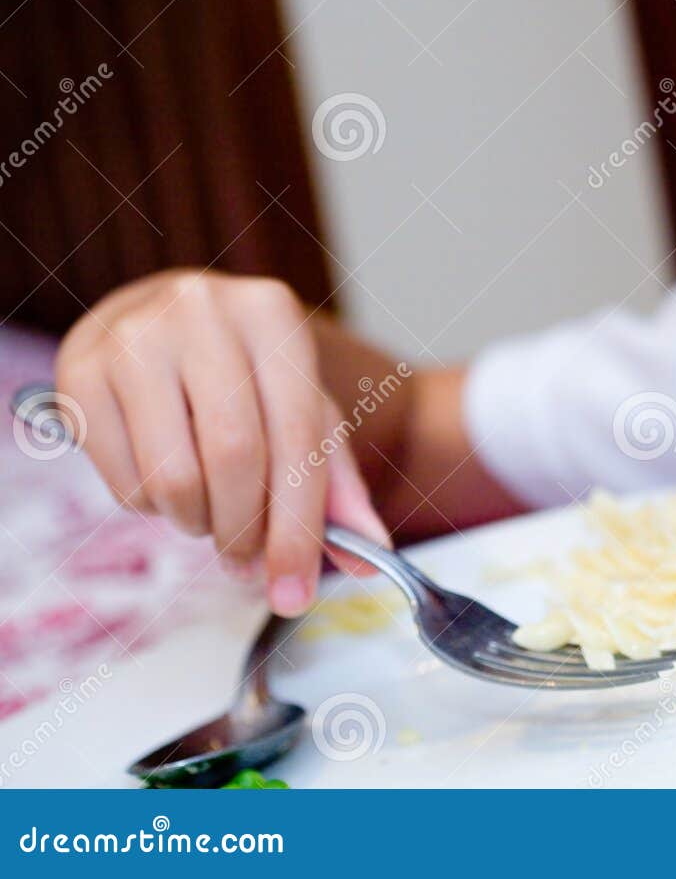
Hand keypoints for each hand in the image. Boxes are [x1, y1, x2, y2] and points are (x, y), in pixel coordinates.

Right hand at [54, 269, 391, 614]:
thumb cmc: (243, 375)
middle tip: (246, 558)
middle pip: (234, 456)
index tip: (295, 591)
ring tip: (208, 512)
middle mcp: (202, 312)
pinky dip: (149, 507)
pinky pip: (122, 479)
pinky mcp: (78, 371)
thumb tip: (370, 558)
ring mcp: (133, 337)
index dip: (298, 527)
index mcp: (272, 314)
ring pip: (173, 475)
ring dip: (196, 523)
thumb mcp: (302, 410)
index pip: (297, 435)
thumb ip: (338, 486)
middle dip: (245, 531)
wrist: (160, 319)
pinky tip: (165, 483)